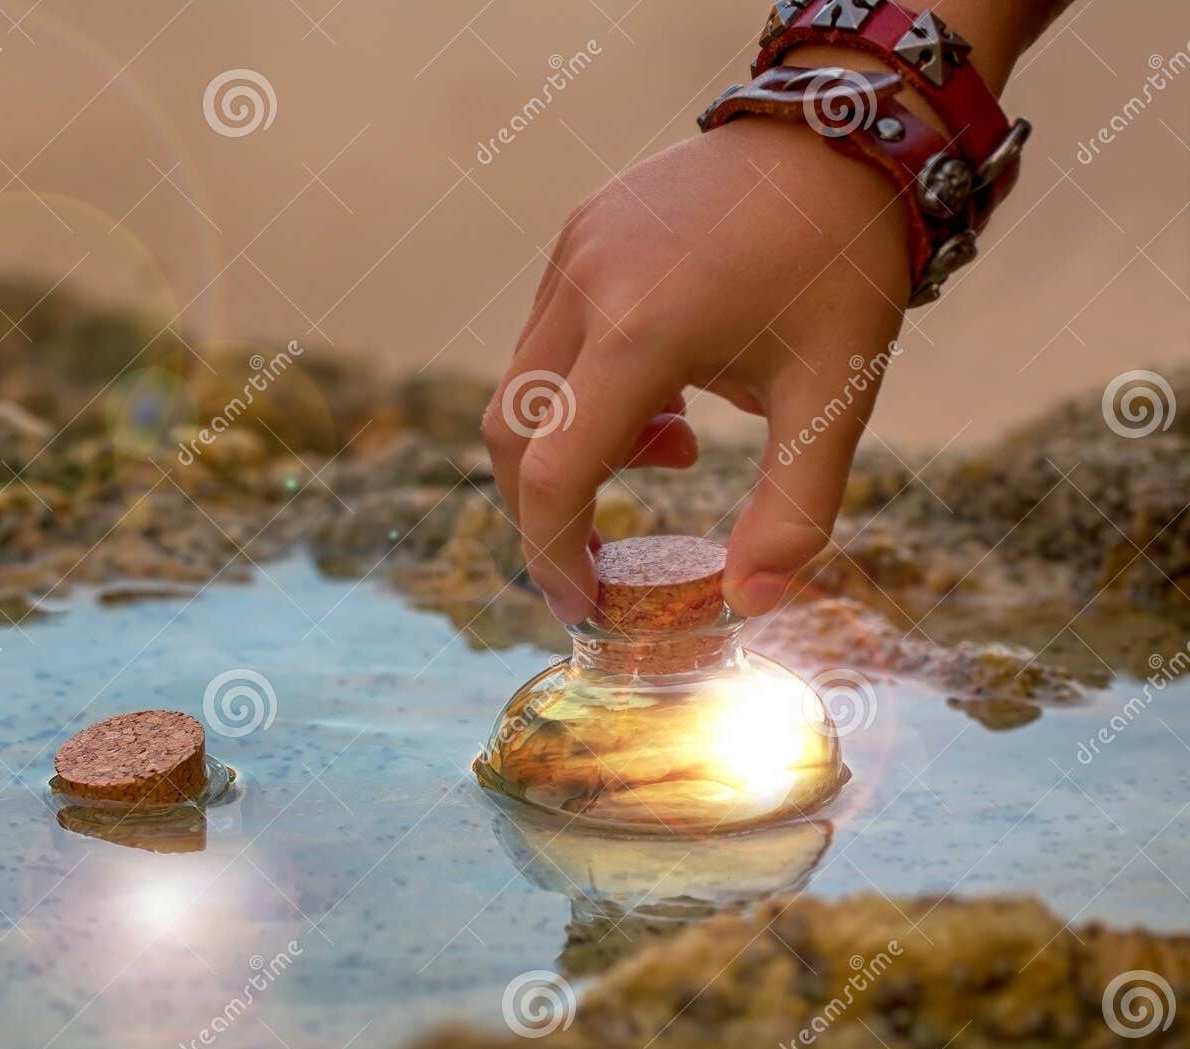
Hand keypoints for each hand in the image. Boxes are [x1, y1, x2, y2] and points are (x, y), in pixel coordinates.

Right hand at [483, 116, 911, 622]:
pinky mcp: (577, 237)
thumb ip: (795, 510)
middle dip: (546, 509)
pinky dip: (582, 393)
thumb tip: (752, 605)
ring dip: (573, 445)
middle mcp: (586, 287)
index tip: (581, 606)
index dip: (554, 553)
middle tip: (604, 554)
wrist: (843, 135)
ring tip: (671, 447)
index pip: (554, 471)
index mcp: (643, 330)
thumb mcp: (835, 397)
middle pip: (512, 434)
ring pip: (524, 388)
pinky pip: (547, 339)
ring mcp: (572, 254)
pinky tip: (663, 392)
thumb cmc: (844, 269)